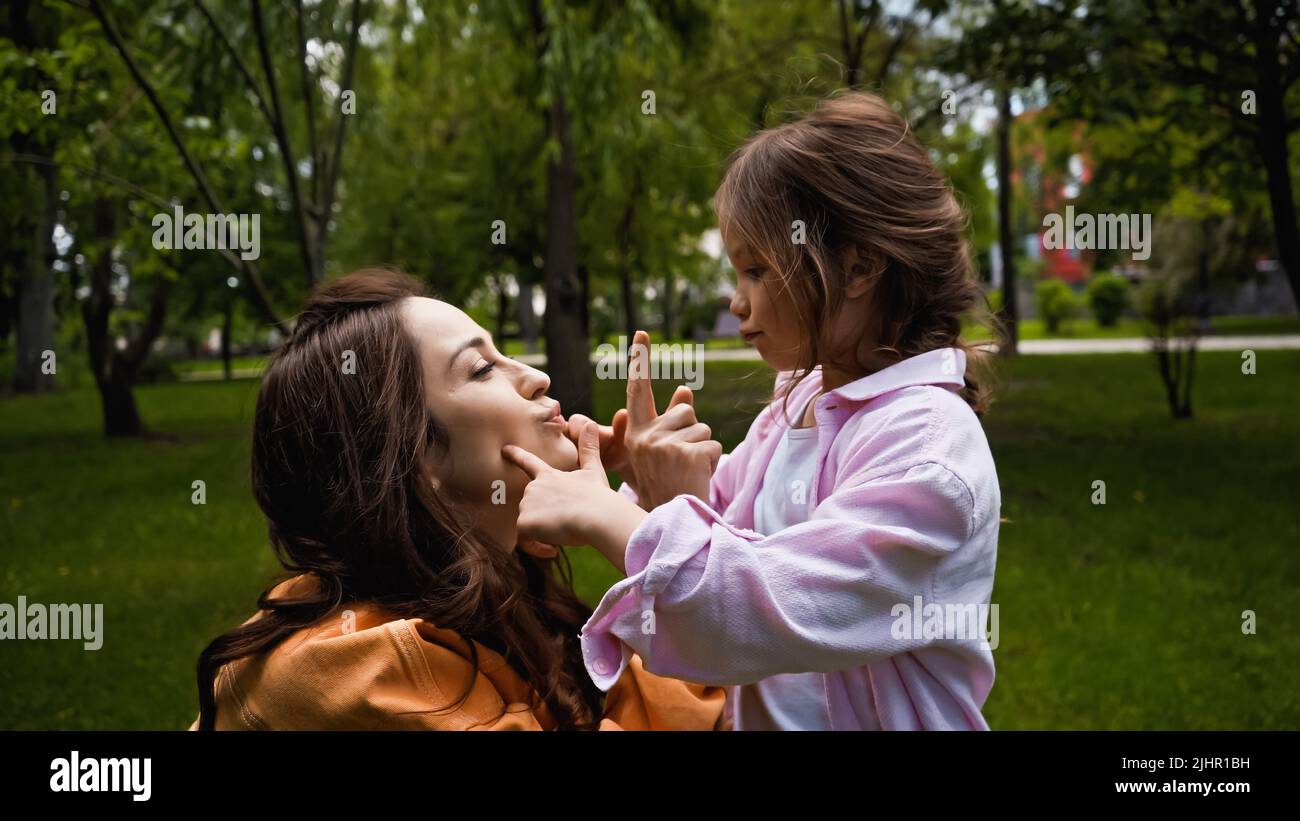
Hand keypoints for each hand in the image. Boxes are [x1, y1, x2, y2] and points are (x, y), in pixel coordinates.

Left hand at [502, 421, 645, 572]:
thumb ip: (589, 449)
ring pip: (530, 524)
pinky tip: (554, 548)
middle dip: (545, 518)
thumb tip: (591, 423)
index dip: (516, 455)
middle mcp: (533, 487)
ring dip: (543, 532)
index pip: (529, 462)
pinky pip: (525, 541)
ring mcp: (527, 504)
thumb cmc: (598, 496)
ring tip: (565, 533)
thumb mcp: (594, 472)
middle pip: (532, 507)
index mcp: (549, 475)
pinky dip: (537, 547)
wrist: (598, 516)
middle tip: (568, 524)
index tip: (505, 450)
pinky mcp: (524, 522)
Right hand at [623, 329, 722, 509]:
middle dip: (693, 432)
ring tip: (687, 473)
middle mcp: (645, 435)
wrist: (669, 523)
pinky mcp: (686, 453)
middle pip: (686, 411)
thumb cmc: (664, 490)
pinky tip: (697, 478)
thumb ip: (668, 421)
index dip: (640, 361)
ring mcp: (664, 444)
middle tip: (681, 464)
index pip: (638, 391)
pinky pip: (714, 444)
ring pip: (702, 428)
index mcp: (635, 434)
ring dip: (703, 449)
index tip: (641, 334)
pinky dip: (713, 462)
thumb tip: (685, 389)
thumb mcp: (660, 453)